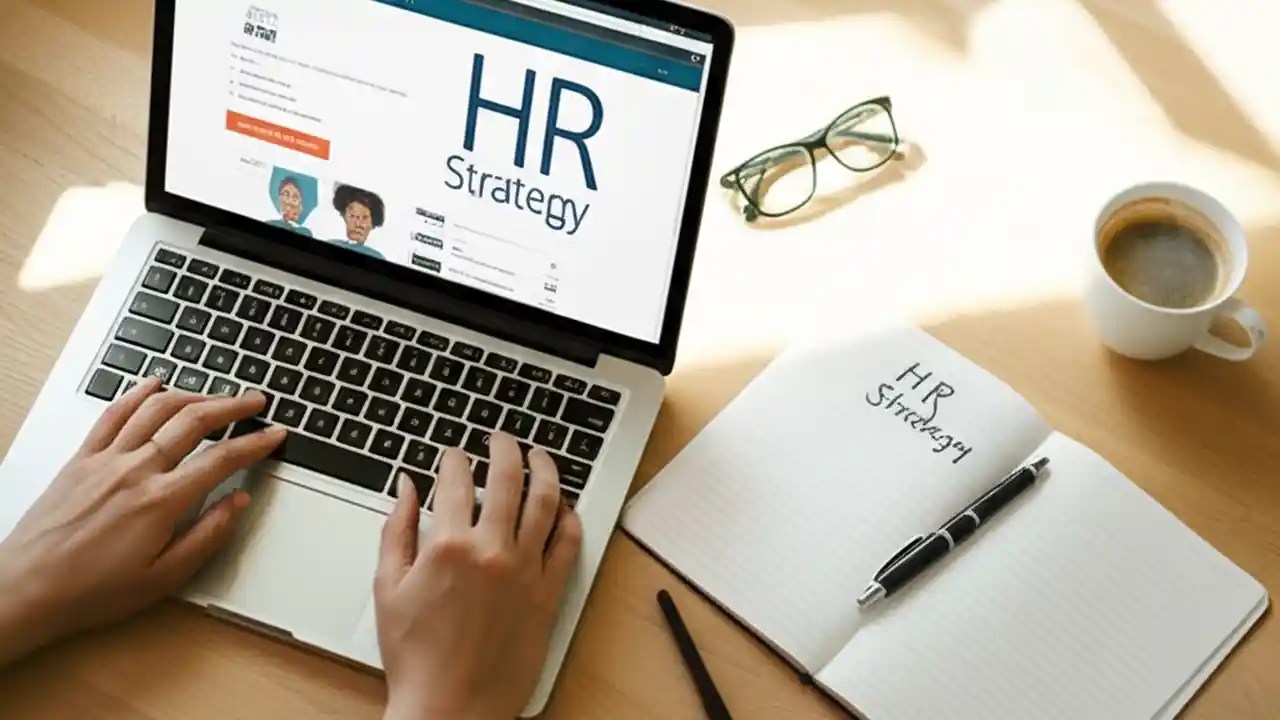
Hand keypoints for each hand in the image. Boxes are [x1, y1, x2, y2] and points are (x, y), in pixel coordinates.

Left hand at [0, 378, 285, 663]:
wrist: (26, 590)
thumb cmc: (91, 592)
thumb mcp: (164, 578)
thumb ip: (207, 535)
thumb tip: (237, 502)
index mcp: (161, 502)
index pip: (222, 459)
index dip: (256, 443)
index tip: (275, 435)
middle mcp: (135, 471)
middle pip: (194, 421)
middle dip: (232, 406)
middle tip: (255, 401)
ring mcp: (105, 460)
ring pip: (157, 408)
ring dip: (193, 394)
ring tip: (216, 395)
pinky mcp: (81, 459)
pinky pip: (113, 413)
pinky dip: (137, 392)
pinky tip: (154, 384)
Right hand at [376, 433, 582, 719]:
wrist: (450, 707)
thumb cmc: (414, 655)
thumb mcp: (388, 586)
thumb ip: (396, 529)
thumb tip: (404, 486)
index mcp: (448, 545)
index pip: (456, 479)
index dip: (454, 457)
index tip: (453, 453)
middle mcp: (492, 550)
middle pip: (507, 477)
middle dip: (504, 447)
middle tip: (501, 437)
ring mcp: (526, 571)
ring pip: (545, 502)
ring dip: (544, 469)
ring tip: (540, 455)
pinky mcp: (548, 594)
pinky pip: (568, 544)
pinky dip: (569, 517)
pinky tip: (563, 506)